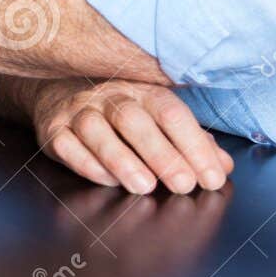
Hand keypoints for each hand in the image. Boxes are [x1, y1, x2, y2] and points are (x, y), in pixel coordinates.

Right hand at [29, 78, 232, 193]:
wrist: (56, 90)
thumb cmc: (118, 110)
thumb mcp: (156, 116)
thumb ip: (190, 141)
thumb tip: (223, 166)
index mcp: (141, 90)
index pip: (171, 112)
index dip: (194, 145)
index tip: (212, 178)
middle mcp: (108, 95)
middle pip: (133, 119)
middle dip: (161, 154)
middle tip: (183, 185)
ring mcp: (77, 111)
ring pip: (95, 130)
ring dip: (121, 159)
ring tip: (144, 186)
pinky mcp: (52, 128)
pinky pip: (66, 144)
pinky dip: (86, 163)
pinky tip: (108, 180)